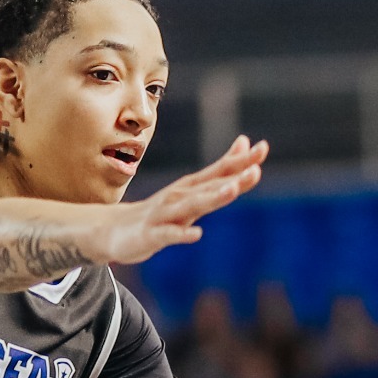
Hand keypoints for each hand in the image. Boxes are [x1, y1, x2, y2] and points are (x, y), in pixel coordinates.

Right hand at [85, 136, 267, 265]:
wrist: (114, 231)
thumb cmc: (161, 211)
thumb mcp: (193, 190)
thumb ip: (221, 170)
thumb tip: (244, 142)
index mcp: (191, 187)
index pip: (220, 170)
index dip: (242, 161)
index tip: (263, 147)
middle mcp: (179, 196)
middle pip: (210, 185)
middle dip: (233, 177)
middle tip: (256, 169)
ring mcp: (165, 214)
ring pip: (191, 205)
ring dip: (212, 197)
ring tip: (232, 190)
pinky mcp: (152, 234)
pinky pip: (169, 235)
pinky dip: (182, 234)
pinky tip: (196, 234)